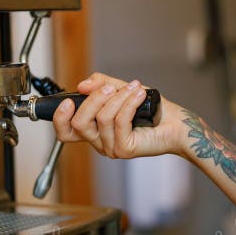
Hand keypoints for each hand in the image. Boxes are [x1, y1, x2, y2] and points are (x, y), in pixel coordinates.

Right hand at [52, 72, 188, 158]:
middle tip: (112, 87)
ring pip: (101, 118)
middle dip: (94, 98)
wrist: (175, 124)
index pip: (65, 132)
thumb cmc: (151, 110)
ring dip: (118, 98)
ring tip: (133, 89)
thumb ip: (100, 85)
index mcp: (94, 130)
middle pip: (79, 123)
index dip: (59, 118)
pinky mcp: (125, 149)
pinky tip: (138, 95)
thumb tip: (82, 85)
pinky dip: (128, 103)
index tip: (68, 101)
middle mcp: (99, 142)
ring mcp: (111, 148)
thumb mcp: (121, 90)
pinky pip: (119, 121)